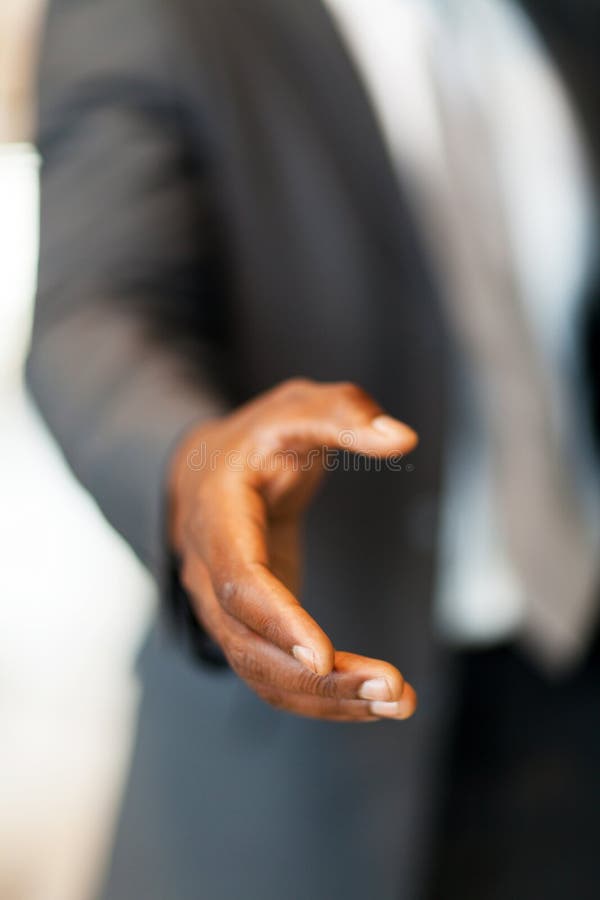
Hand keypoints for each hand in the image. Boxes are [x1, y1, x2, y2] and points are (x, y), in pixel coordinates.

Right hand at [169, 378, 418, 721]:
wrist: (210, 471)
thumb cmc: (260, 437)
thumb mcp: (297, 408)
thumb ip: (343, 414)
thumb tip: (402, 437)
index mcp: (215, 516)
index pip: (239, 580)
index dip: (277, 619)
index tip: (324, 654)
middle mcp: (207, 572)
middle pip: (249, 644)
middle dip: (317, 676)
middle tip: (390, 689)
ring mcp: (222, 607)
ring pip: (261, 672)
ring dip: (326, 697)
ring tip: (397, 702)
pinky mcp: (248, 626)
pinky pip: (273, 675)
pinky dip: (320, 696)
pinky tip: (373, 699)